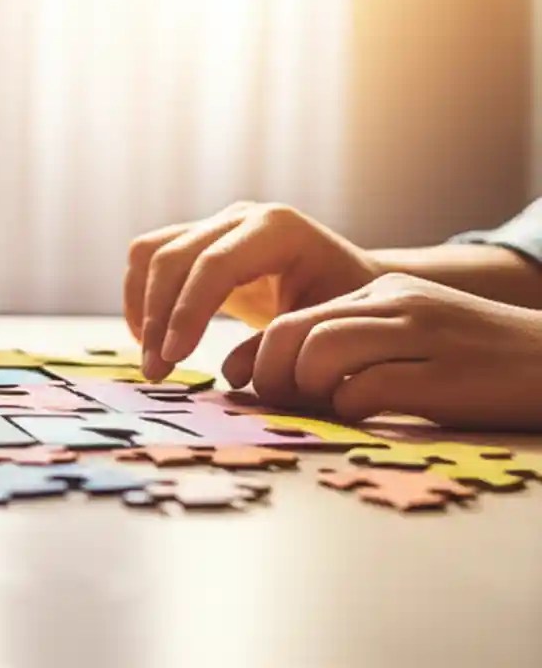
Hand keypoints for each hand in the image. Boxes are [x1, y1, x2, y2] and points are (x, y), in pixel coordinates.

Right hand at [124, 202, 379, 379]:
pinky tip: (149, 338)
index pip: (214, 264)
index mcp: (278, 229)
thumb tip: (231, 373)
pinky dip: (139, 297)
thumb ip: (279, 347)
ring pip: (150, 253)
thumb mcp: (324, 329)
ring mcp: (215, 224)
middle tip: (156, 371)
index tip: (173, 359)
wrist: (352, 283)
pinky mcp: (197, 241)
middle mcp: (241, 217)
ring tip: (150, 358)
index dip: (187, 312)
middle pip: (173, 257)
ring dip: (141, 307)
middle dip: (157, 317)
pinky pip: (149, 259)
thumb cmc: (346, 310)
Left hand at [223, 273, 541, 427]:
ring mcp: (423, 337)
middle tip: (276, 405)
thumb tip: (270, 380)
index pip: (292, 317)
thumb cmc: (474, 365)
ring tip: (322, 408)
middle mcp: (396, 306)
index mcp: (381, 293)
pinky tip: (363, 417)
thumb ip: (349, 349)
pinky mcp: (446, 377)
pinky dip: (349, 409)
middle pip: (294, 332)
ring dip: (305, 389)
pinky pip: (367, 388)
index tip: (237, 382)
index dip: (252, 354)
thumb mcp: (407, 341)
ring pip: (321, 352)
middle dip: (269, 375)